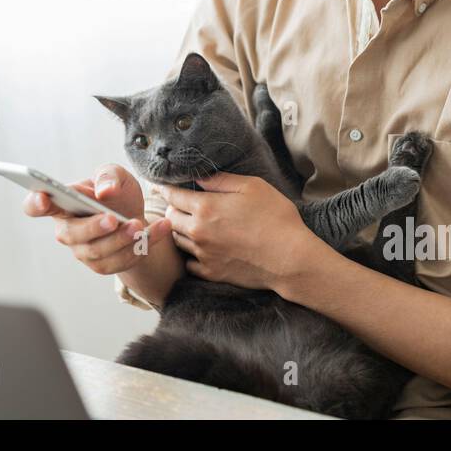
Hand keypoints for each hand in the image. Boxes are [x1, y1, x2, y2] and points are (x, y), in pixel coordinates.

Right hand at [23, 163, 171, 275]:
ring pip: (98, 252)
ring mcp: (83, 251)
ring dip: (121, 240)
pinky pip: (121, 261)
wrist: (135, 214)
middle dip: (94, 228)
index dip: (35, 203)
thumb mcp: (116, 175)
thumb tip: (104, 192)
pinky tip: (160, 228)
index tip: (43, 197)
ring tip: (141, 225)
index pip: (36, 206)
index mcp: (61, 203)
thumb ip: (109, 176)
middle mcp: (67, 230)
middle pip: (71, 235)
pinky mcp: (104, 265)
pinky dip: (144, 245)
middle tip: (115, 219)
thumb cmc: (116, 192)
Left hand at [157, 171, 317, 290]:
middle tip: (178, 204)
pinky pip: (188, 262)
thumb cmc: (275, 218)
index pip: (172, 195)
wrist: (290, 258)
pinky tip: (199, 248)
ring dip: (179, 230)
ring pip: (177, 240)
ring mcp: (203, 254)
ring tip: (187, 224)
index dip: (164, 188)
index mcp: (206, 207)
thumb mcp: (252, 187)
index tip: (159, 186)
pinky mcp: (211, 273)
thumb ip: (221, 180)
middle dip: (171, 208)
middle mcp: (198, 232)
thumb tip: (199, 177)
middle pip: (170, 218)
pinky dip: (190, 254)